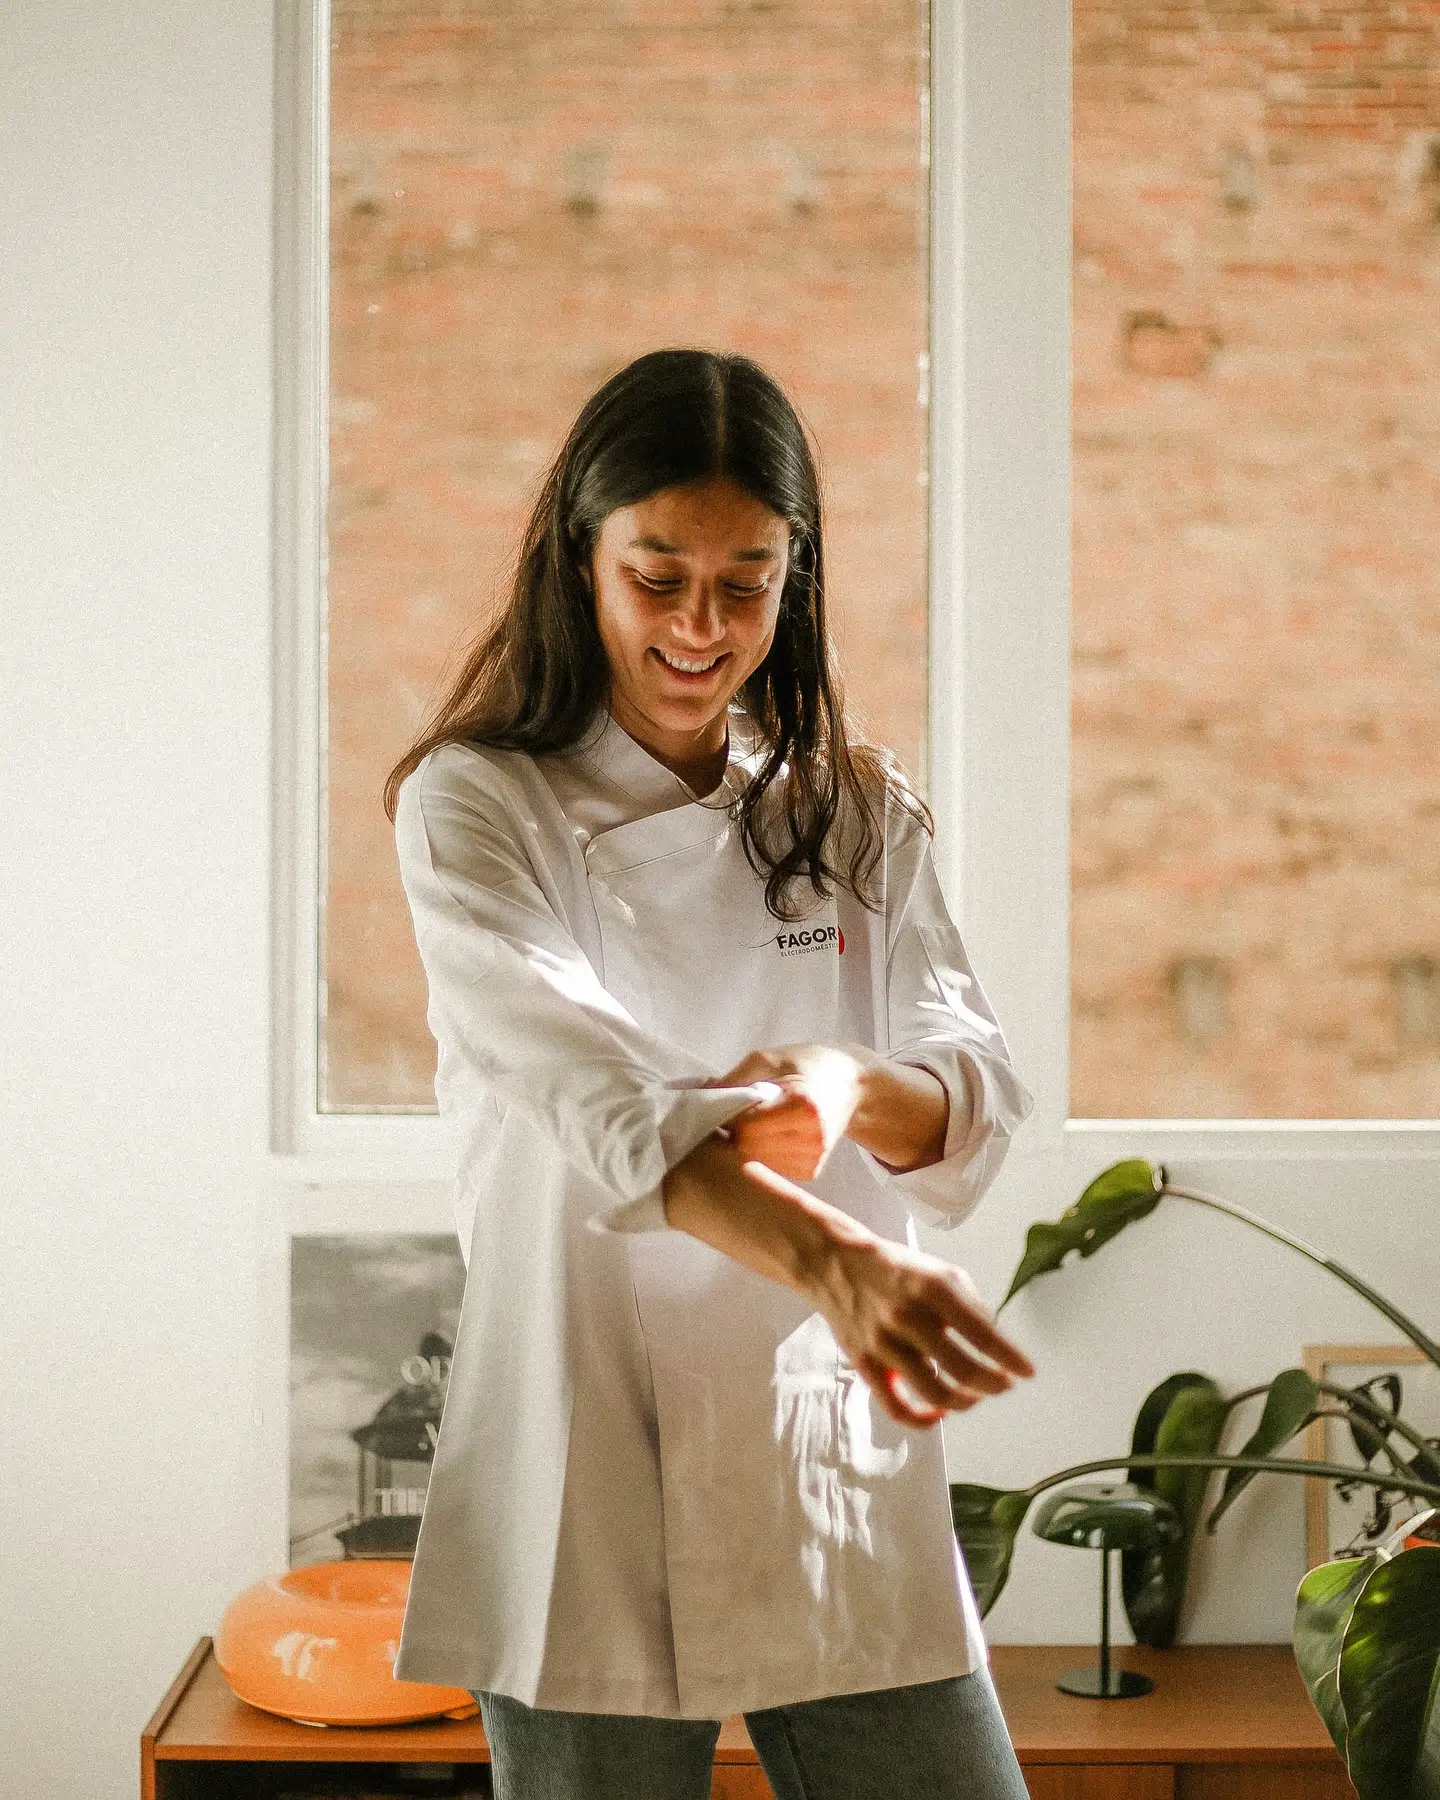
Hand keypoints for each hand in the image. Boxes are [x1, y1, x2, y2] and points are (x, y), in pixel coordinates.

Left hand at [711, 1044, 864, 1182]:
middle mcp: (812, 1138)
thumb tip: (696, 1098)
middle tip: (737, 1113)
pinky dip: (761, 1152)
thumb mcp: (768, 1059)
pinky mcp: (811, 1172)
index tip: (725, 1105)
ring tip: (758, 1121)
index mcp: (804, 1106)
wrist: (850, 1084)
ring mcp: (813, 1159)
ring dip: (746, 1144)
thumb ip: (733, 1080)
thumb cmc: (806, 1065)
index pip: (746, 1128)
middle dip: (734, 1132)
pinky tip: (770, 1134)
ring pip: (755, 1161)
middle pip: (748, 1148)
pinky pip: (769, 1167)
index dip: (728, 1117)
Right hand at [808, 1233, 1035, 1428]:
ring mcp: (885, 1343)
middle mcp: (909, 1316)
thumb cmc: (898, 1270)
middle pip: (964, 1369)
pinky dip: (923, 1419)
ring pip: (935, 1392)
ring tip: (976, 1397)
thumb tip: (995, 1345)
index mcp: (933, 1288)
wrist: (837, 1264)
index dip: (1010, 1358)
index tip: (1027, 1372)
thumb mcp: (940, 1272)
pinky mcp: (866, 1364)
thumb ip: (969, 1306)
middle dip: (994, 1384)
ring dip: (965, 1402)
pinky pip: (897, 1407)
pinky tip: (940, 1411)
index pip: (982, 1333)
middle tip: (1005, 1385)